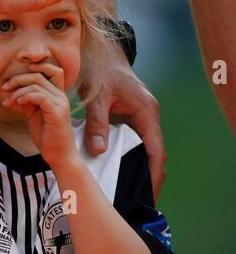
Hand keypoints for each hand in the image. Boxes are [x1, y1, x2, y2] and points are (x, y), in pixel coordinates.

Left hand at [1, 61, 74, 166]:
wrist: (59, 157)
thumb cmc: (47, 136)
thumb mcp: (34, 113)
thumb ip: (28, 99)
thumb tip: (14, 89)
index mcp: (57, 94)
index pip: (52, 69)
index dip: (36, 65)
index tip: (17, 74)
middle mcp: (61, 96)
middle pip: (39, 74)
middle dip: (18, 78)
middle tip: (4, 87)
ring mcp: (60, 103)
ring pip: (37, 84)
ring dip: (18, 90)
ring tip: (8, 101)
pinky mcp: (57, 113)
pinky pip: (40, 96)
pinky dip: (25, 96)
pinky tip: (17, 102)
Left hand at [83, 54, 165, 199]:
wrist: (100, 53)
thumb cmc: (101, 70)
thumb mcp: (97, 96)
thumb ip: (97, 122)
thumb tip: (98, 151)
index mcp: (147, 112)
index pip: (156, 150)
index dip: (153, 174)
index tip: (149, 194)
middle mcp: (148, 117)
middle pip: (153, 153)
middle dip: (148, 177)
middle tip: (137, 201)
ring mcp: (140, 118)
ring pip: (143, 149)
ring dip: (137, 169)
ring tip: (127, 193)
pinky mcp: (130, 119)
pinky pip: (132, 142)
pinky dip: (126, 157)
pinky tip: (115, 171)